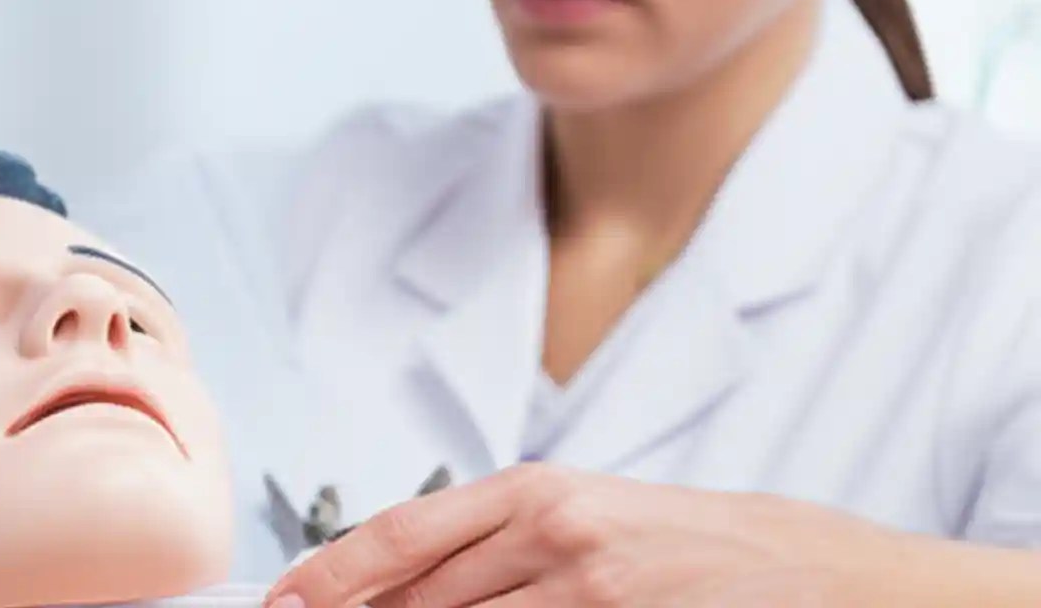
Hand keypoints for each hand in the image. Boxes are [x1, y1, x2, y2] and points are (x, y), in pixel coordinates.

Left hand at [264, 463, 914, 607]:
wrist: (804, 571)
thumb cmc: (688, 541)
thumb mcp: (585, 516)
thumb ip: (492, 543)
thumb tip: (403, 584)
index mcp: (538, 491)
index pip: (401, 535)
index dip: (328, 575)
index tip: (284, 603)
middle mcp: (556, 537)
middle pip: (416, 599)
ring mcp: (590, 596)